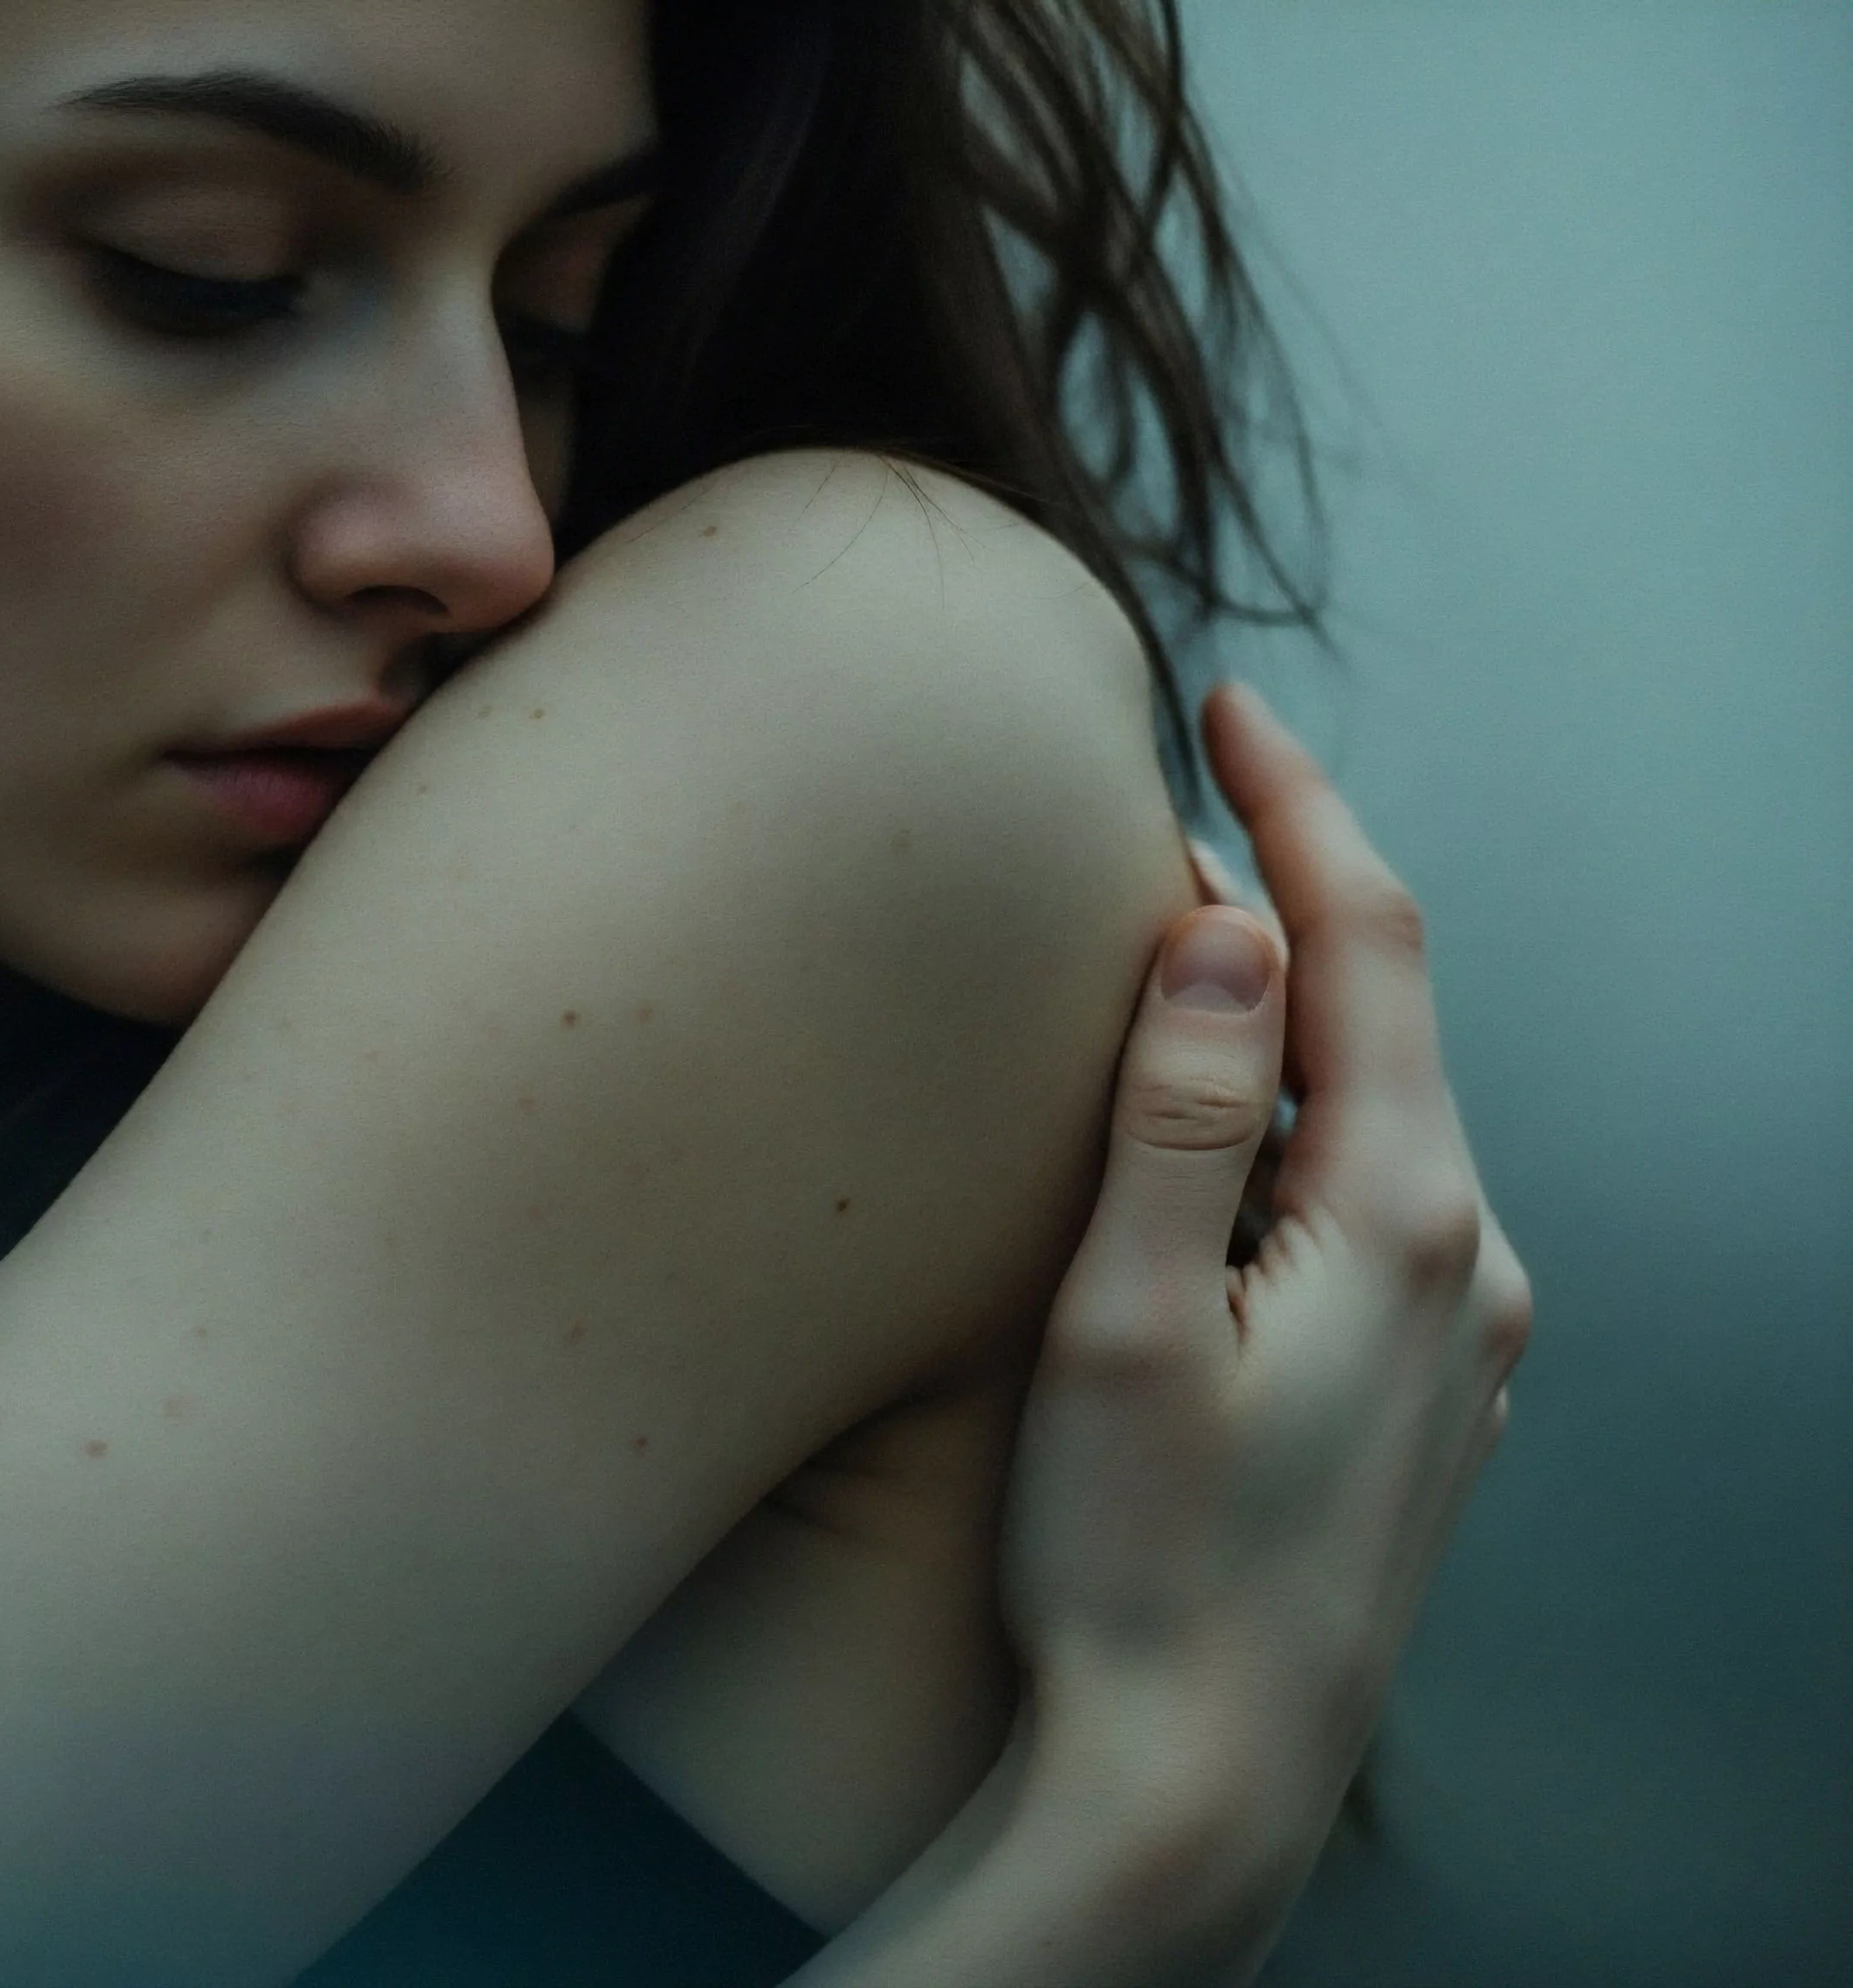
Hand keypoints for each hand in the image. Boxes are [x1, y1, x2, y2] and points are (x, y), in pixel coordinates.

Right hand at [1002, 684, 1531, 1945]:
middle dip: (1274, 904)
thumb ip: (1183, 1112)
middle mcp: (1471, 1264)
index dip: (1296, 804)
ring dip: (1282, 1029)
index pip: (1367, 942)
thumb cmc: (1131, 1561)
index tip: (1221, 703)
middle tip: (1143, 835)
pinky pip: (1376, 1207)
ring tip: (1152, 987)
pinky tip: (1216, 1162)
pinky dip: (1299, 1135)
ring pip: (1378, 1115)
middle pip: (1381, 1017)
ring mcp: (1467, 1341)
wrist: (1201, 1781)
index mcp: (1403, 1218)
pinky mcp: (1433, 1399)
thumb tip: (1225, 922)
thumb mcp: (1122, 1321)